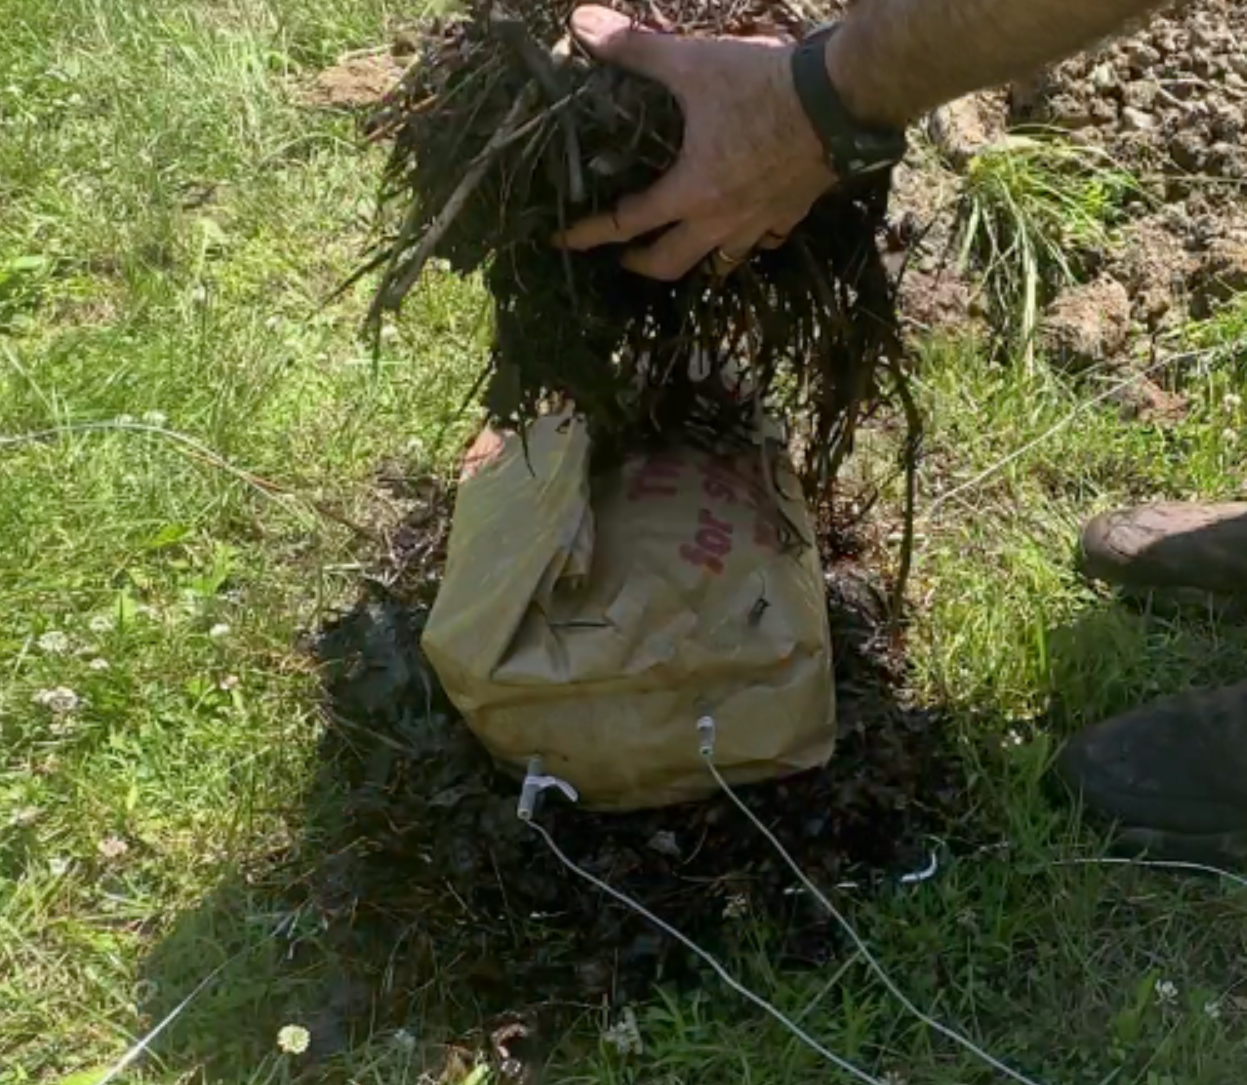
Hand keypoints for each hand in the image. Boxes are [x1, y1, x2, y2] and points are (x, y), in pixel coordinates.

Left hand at [558, 5, 837, 280]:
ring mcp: (759, 222)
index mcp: (690, 192)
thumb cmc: (763, 85)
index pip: (626, 224)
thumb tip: (581, 24)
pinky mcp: (791, 212)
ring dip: (695, 262)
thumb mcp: (691, 64)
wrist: (841, 100)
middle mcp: (721, 220)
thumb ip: (635, 50)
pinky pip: (763, 242)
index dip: (590, 233)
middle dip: (641, 264)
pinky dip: (747, 243)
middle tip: (625, 257)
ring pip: (719, 263)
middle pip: (671, 264)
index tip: (563, 240)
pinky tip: (744, 231)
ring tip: (682, 249)